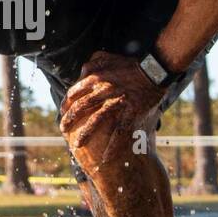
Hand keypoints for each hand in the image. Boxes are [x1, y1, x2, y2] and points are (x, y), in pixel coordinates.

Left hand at [59, 51, 163, 177]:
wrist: (155, 70)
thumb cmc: (131, 64)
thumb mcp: (108, 58)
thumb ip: (93, 63)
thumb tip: (82, 71)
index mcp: (97, 78)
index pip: (75, 92)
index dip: (67, 103)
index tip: (63, 111)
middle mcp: (104, 91)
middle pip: (81, 108)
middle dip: (70, 120)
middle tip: (62, 129)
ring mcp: (118, 103)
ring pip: (96, 121)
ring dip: (85, 135)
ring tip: (76, 145)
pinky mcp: (132, 113)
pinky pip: (120, 133)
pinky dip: (113, 147)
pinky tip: (105, 159)